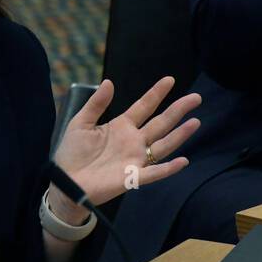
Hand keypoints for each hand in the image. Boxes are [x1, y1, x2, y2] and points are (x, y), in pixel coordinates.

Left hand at [53, 76, 200, 210]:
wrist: (65, 181)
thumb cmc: (72, 153)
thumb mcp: (80, 123)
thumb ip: (96, 104)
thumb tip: (108, 82)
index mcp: (121, 126)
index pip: (143, 106)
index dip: (156, 94)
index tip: (170, 80)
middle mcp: (133, 141)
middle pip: (160, 123)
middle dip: (178, 110)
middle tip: (196, 97)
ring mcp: (135, 159)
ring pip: (163, 145)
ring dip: (179, 135)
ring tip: (195, 122)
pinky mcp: (132, 177)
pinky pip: (154, 173)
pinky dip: (168, 168)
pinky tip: (183, 161)